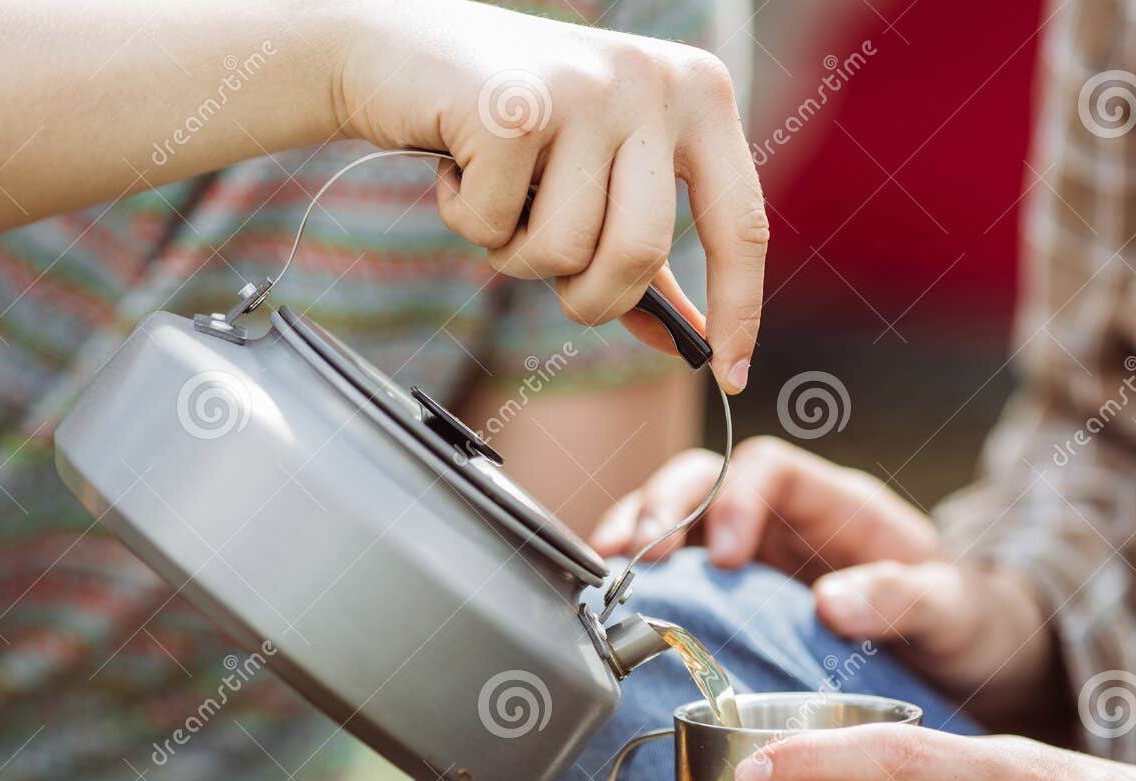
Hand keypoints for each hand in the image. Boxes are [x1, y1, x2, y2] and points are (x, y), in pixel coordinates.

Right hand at [337, 0, 765, 392]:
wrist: (393, 48)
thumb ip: (646, 255)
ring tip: (497, 196)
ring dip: (516, 253)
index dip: (738, 311)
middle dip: (589, 297)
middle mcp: (653, 81)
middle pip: (642, 254)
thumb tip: (690, 343)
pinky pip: (494, 229)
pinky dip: (465, 219)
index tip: (730, 378)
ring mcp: (584, 88)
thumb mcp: (598, 177)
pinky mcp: (512, 106)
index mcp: (700, 94)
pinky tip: (458, 167)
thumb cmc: (510, 126)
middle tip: (553, 274)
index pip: (742, 223)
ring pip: (565, 250)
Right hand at [592, 437, 1056, 726]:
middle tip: (636, 553)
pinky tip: (612, 601)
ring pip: (677, 515)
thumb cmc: (959, 620)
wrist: (958, 656)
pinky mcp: (733, 593)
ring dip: (635, 532)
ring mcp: (754, 551)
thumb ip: (904, 598)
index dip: (736, 498)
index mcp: (836, 502)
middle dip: (664, 504)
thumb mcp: (952, 609)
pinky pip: (675, 570)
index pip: (769, 468)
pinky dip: (639, 577)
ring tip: (604, 570)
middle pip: (705, 477)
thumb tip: (833, 604)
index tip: (726, 559)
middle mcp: (785, 517)